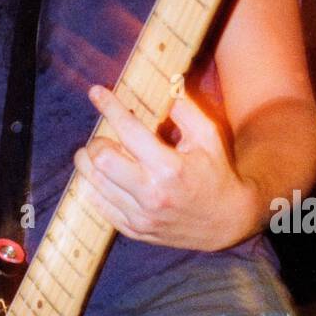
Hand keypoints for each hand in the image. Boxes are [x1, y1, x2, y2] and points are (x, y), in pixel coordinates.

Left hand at [73, 85, 260, 251]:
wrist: (227, 222)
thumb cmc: (217, 173)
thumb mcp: (209, 137)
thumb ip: (185, 109)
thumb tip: (163, 86)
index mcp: (170, 168)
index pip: (128, 131)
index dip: (109, 106)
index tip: (96, 92)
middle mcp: (151, 194)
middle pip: (101, 160)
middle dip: (96, 141)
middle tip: (103, 135)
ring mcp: (140, 216)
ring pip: (93, 183)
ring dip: (88, 162)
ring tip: (98, 152)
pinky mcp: (133, 230)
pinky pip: (98, 204)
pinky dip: (93, 185)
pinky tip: (102, 175)